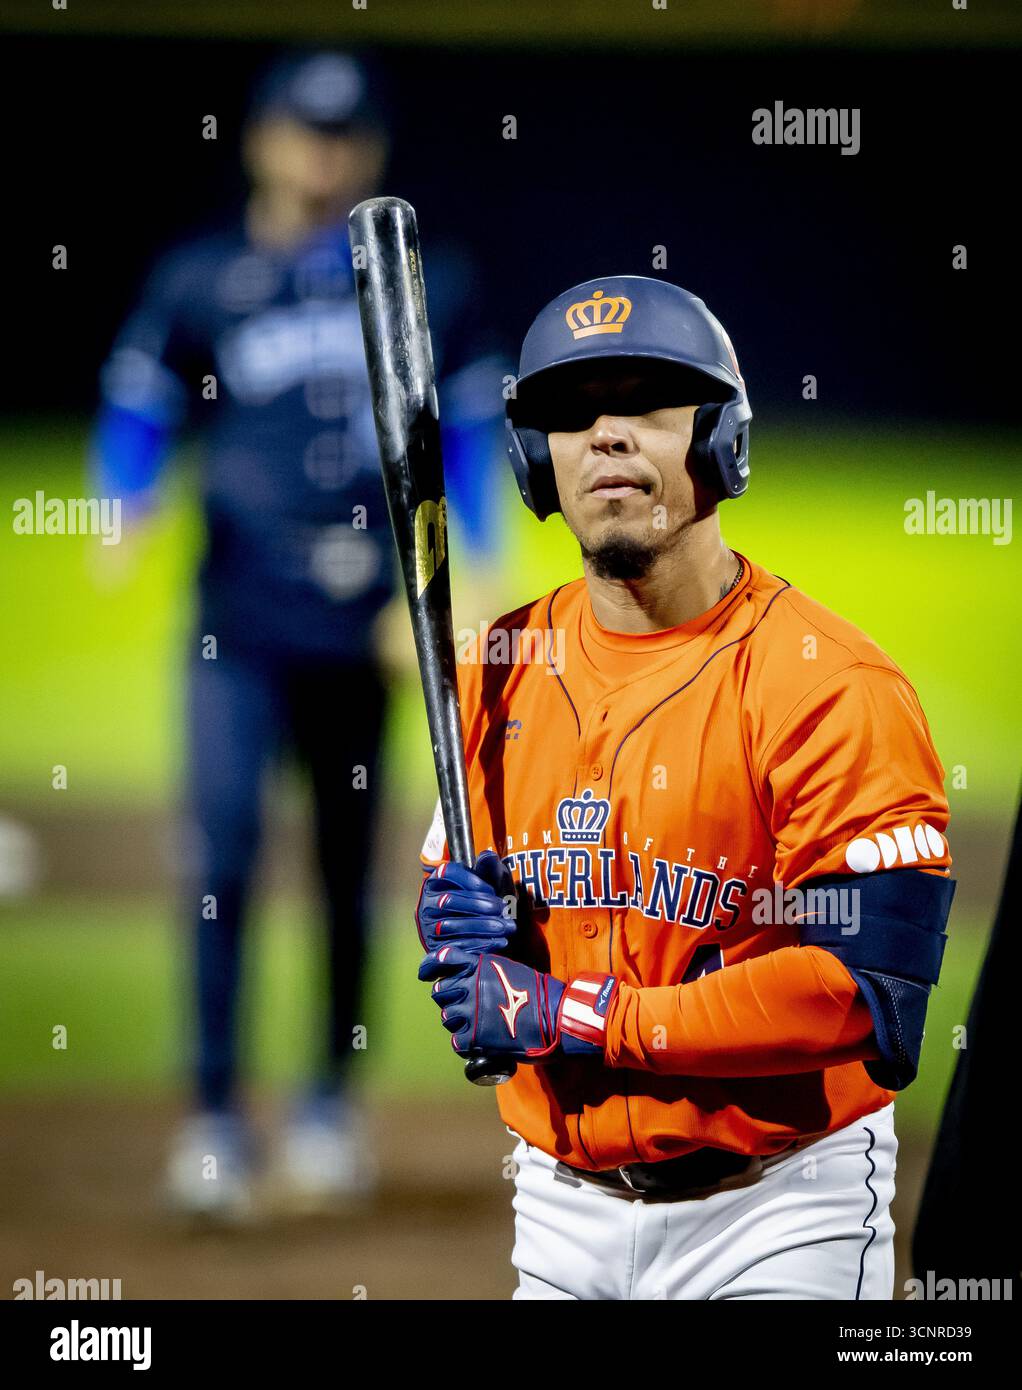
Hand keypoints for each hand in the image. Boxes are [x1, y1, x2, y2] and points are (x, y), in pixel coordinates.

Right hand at [416, 850, 517, 954]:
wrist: (478, 935)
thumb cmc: (484, 902)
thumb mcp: (489, 884)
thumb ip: (489, 869)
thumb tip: (488, 856)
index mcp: (437, 881)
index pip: (448, 872)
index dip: (471, 880)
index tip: (492, 890)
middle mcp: (426, 902)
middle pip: (449, 900)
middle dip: (480, 905)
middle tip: (503, 909)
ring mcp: (427, 925)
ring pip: (451, 925)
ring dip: (482, 926)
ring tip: (505, 927)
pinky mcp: (434, 947)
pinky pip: (455, 946)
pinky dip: (480, 943)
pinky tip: (499, 941)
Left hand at [418, 948, 617, 1064]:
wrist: (557, 1017)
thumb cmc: (541, 993)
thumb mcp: (510, 969)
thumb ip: (486, 972)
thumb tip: (472, 979)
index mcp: (479, 965)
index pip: (443, 959)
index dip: (431, 967)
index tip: (426, 974)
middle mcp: (471, 984)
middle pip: (441, 992)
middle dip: (450, 999)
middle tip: (466, 1007)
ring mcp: (471, 1011)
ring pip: (447, 1017)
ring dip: (459, 1022)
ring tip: (477, 1026)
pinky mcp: (475, 1036)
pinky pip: (457, 1040)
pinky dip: (466, 1043)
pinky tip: (479, 1042)